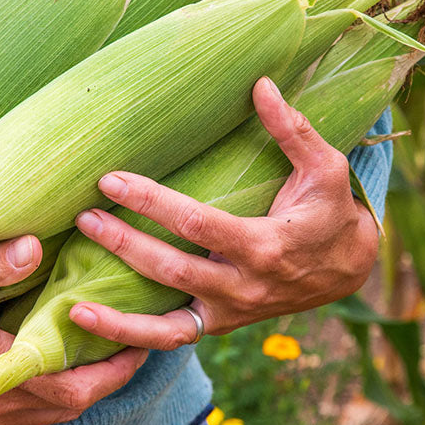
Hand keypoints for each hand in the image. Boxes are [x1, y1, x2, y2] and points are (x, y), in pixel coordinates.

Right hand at [0, 236, 147, 424]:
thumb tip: (32, 246)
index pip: (66, 384)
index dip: (110, 368)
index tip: (139, 339)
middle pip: (67, 405)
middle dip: (109, 378)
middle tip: (137, 342)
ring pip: (49, 415)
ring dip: (85, 388)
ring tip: (110, 350)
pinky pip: (26, 415)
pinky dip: (55, 395)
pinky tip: (63, 365)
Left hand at [70, 76, 378, 348]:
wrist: (349, 268)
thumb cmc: (332, 209)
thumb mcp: (325, 166)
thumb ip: (292, 128)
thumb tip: (262, 83)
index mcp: (265, 244)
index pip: (196, 223)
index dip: (151, 202)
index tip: (111, 181)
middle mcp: (244, 286)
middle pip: (171, 269)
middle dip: (123, 244)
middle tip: (84, 217)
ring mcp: (230, 312)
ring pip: (165, 325)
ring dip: (118, 314)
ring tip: (74, 300)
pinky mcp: (221, 324)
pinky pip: (172, 340)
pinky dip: (133, 341)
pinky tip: (99, 328)